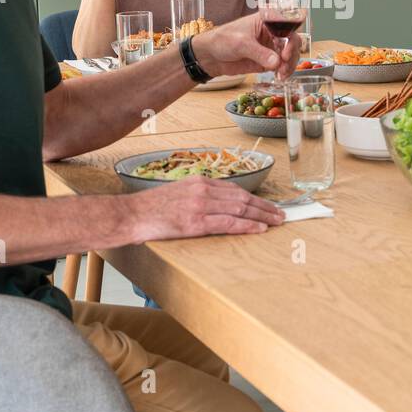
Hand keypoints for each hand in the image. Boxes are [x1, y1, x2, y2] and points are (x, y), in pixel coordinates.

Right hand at [128, 176, 285, 241]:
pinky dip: (247, 226)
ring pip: (239, 209)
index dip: (254, 198)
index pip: (234, 189)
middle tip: (280, 214)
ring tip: (276, 221)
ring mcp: (199, 206)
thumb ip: (198, 197)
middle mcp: (202, 190)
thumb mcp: (178, 194)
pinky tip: (259, 228)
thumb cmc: (150, 208)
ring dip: (262, 215)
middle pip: (242, 198)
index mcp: (199, 182)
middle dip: (264, 206)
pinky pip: (228, 224)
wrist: (130, 215)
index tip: (267, 204)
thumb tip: (216, 206)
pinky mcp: (195, 222)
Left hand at [190, 12, 299, 78]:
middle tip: (284, 65)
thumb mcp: (241, 43)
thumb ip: (259, 53)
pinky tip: (280, 76)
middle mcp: (271, 33)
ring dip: (290, 65)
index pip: (287, 25)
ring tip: (282, 74)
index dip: (291, 37)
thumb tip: (276, 63)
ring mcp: (270, 47)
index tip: (286, 52)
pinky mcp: (267, 61)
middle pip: (292, 41)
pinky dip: (284, 71)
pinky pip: (282, 66)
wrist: (210, 56)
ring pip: (289, 55)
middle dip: (292, 54)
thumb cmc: (222, 40)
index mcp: (266, 21)